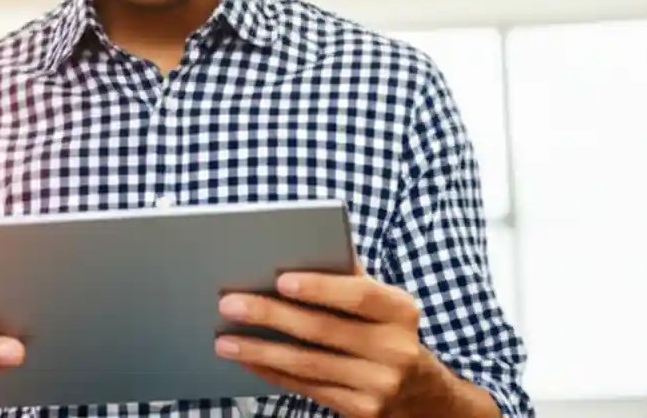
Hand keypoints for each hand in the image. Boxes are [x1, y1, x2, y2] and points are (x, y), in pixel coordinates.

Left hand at [214, 268, 493, 417]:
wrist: (421, 392)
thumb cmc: (385, 330)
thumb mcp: (381, 302)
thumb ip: (349, 275)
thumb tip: (297, 245)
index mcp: (401, 310)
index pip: (358, 294)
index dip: (320, 287)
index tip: (280, 279)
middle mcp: (396, 349)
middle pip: (323, 330)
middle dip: (271, 316)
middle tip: (230, 304)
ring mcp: (380, 385)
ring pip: (308, 364)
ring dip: (260, 350)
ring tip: (224, 339)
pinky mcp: (363, 411)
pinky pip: (307, 388)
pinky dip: (272, 373)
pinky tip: (247, 360)